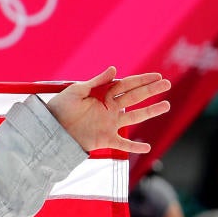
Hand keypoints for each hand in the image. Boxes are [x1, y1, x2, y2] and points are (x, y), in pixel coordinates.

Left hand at [45, 67, 170, 152]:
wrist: (50, 129)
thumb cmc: (60, 107)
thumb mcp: (76, 91)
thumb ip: (96, 81)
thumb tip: (114, 69)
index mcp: (103, 96)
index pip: (126, 85)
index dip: (141, 80)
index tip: (157, 75)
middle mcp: (110, 109)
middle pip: (134, 98)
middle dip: (151, 91)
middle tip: (167, 84)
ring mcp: (109, 124)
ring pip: (135, 117)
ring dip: (150, 112)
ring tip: (166, 106)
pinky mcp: (105, 139)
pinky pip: (123, 145)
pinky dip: (134, 148)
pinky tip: (147, 148)